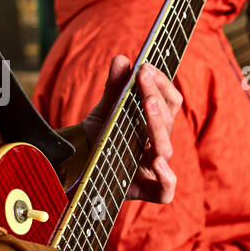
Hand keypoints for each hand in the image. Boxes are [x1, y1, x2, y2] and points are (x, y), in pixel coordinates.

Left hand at [80, 56, 182, 202]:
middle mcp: (158, 145)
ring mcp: (155, 169)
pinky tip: (157, 162)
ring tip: (147, 104)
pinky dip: (167, 177)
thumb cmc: (100, 138)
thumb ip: (115, 87)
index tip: (145, 66)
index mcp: (155, 124)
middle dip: (155, 97)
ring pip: (165, 148)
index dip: (162, 83)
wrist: (80, 167)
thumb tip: (121, 59)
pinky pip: (167, 189)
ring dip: (156, 125)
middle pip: (167, 122)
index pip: (170, 102)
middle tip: (142, 77)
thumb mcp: (105, 110)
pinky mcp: (149, 191)